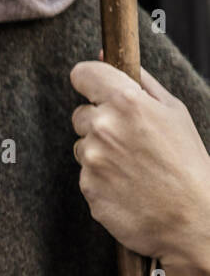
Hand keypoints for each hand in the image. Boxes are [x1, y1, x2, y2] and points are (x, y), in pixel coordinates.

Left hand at [70, 57, 209, 265]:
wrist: (194, 220)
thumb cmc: (189, 164)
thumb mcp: (175, 113)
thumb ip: (139, 81)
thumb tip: (105, 55)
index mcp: (126, 102)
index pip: (82, 74)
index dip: (90, 81)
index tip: (97, 90)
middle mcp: (103, 126)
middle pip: (81, 113)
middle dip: (101, 123)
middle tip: (133, 143)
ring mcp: (92, 158)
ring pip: (82, 145)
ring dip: (100, 153)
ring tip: (134, 167)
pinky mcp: (86, 186)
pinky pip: (86, 174)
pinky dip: (101, 179)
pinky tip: (128, 186)